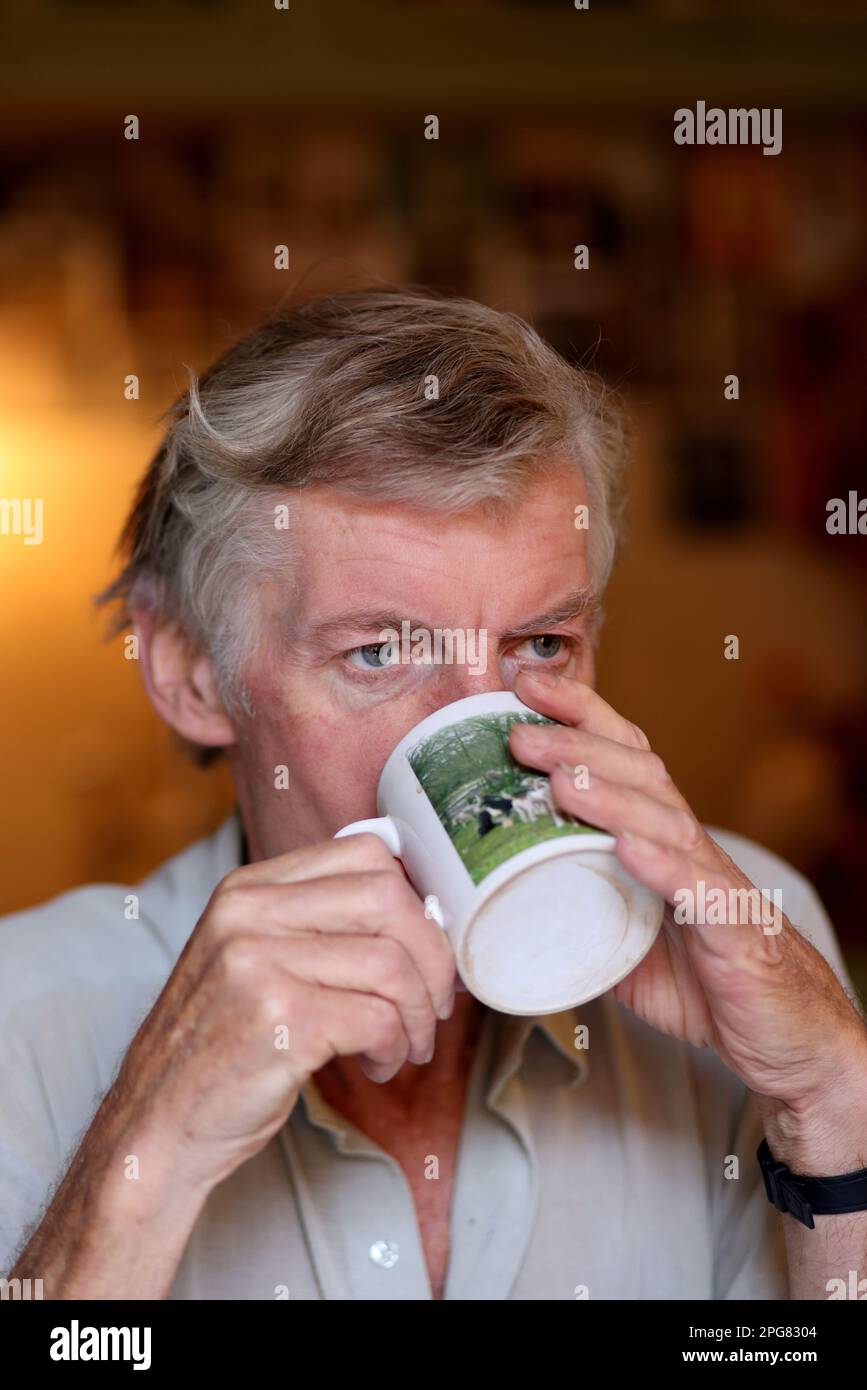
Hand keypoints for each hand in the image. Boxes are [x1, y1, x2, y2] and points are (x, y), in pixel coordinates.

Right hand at [113, 832, 455, 1194]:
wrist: (157, 1126)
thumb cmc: (221, 1047)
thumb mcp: (252, 959)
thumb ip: (316, 923)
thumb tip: (423, 914)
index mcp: (248, 889)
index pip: (366, 852)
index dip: (416, 901)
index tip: (425, 947)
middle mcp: (249, 914)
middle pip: (389, 899)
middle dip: (432, 957)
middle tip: (434, 1004)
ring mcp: (260, 964)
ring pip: (393, 964)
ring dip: (418, 1015)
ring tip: (406, 1045)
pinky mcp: (281, 1021)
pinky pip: (379, 1019)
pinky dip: (394, 1048)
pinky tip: (377, 1066)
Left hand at [510, 670, 866, 1170]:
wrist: (791, 1038)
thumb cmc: (708, 979)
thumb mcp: (624, 941)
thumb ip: (575, 914)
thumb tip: (496, 900)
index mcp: (664, 838)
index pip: (625, 755)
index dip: (579, 714)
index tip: (523, 685)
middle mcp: (692, 847)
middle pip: (640, 776)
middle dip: (577, 746)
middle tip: (518, 733)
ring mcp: (717, 887)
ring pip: (666, 824)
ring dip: (610, 798)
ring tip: (560, 782)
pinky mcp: (737, 936)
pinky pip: (702, 895)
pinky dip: (665, 869)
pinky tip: (628, 849)